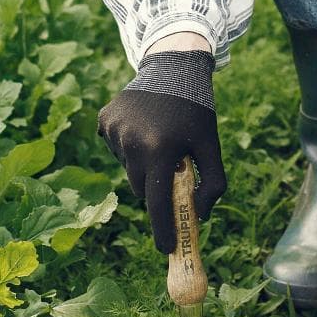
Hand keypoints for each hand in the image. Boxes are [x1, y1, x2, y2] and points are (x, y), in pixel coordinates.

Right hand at [97, 85, 225, 255]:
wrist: (173, 67)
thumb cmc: (196, 110)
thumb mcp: (211, 146)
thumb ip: (212, 184)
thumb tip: (199, 216)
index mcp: (161, 150)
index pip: (157, 203)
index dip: (162, 230)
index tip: (167, 249)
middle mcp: (132, 142)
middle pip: (142, 188)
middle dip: (156, 187)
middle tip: (171, 171)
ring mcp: (114, 130)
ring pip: (128, 168)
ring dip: (143, 164)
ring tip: (159, 138)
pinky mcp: (104, 120)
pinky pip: (116, 149)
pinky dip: (129, 146)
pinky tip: (143, 127)